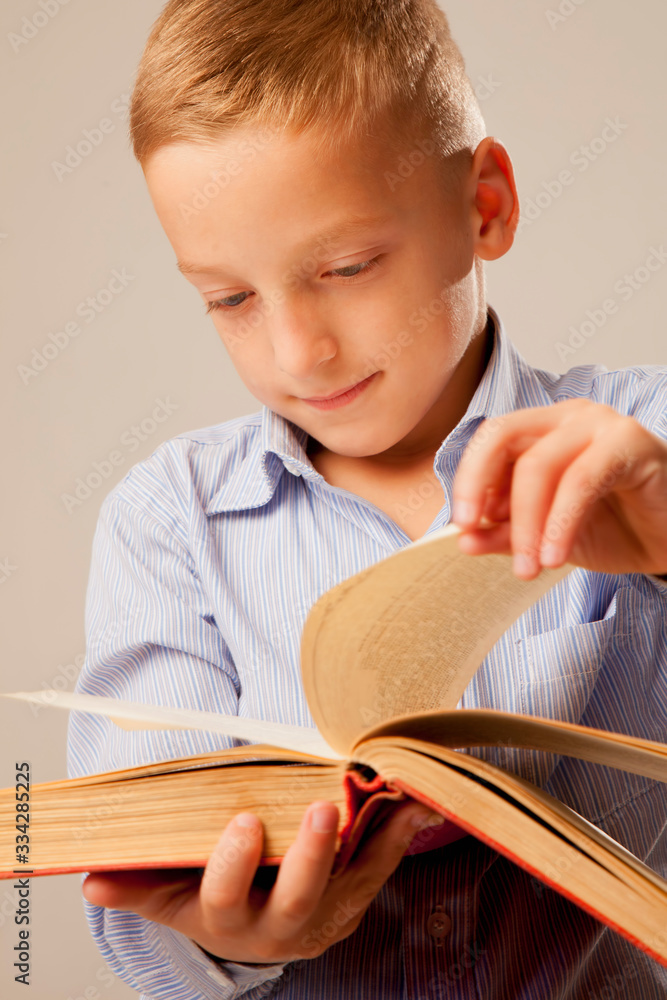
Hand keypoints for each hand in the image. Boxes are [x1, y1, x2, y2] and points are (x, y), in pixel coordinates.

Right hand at [81, 799, 443, 964]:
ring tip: (394, 799)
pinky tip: (418, 802)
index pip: (226, 899)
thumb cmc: (206, 896)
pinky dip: (401, 835)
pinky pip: (382, 867)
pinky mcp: (355, 899)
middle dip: (311, 856)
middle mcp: (280, 926)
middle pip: (298, 899)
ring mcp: (324, 916)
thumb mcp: (167, 894)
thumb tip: (91, 880)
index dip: (233, 865)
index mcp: (228, 920)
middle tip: (321, 808)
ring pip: (352, 884)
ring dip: (375, 843)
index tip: (241, 820)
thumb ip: (135, 883)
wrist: (253, 927)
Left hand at [451, 399, 666, 578]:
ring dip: (526, 523)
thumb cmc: (618, 528)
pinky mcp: (630, 442)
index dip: (467, 479)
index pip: (488, 440)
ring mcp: (599, 424)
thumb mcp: (549, 537)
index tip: (460, 523)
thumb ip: (507, 535)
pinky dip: (561, 521)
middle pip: (503, 438)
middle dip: (480, 487)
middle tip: (472, 533)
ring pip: (539, 464)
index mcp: (542, 430)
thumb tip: (462, 539)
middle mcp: (567, 417)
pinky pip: (580, 480)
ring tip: (529, 568)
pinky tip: (556, 556)